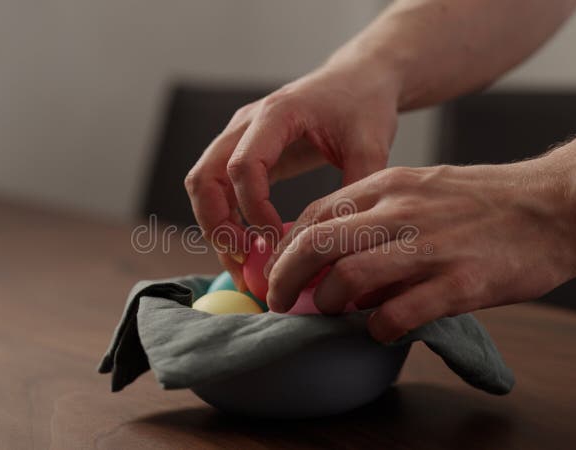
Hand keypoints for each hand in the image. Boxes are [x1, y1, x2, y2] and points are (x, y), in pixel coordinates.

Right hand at [184, 63, 399, 287]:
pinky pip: (219, 189)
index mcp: (276, 114)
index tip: (278, 240)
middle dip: (216, 225)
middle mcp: (247, 123)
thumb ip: (356, 189)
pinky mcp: (245, 151)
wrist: (358, 80)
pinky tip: (251, 248)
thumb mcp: (371, 144)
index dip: (254, 210)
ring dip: (215, 227)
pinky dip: (227, 220)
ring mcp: (240, 136)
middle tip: (244, 264)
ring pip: (204, 186)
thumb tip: (340, 242)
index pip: (242, 166)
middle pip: (204, 177)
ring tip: (243, 266)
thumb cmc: (364, 104)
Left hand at [264, 161, 575, 341]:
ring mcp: (430, 246)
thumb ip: (379, 211)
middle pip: (317, 244)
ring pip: (348, 277)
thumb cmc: (488, 200)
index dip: (286, 248)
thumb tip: (337, 253)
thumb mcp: (424, 186)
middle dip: (285, 279)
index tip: (279, 272)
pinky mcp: (460, 282)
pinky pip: (397, 313)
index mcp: (391, 182)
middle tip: (279, 302)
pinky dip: (377, 327)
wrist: (558, 204)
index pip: (314, 214)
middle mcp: (402, 210)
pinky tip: (378, 330)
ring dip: (325, 304)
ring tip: (326, 315)